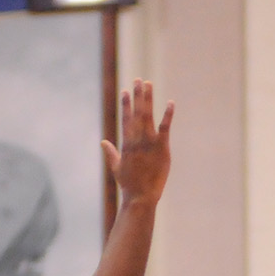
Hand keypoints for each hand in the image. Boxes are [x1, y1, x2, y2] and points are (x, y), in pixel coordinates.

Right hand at [101, 79, 172, 205]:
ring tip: (148, 84)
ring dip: (148, 99)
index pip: (126, 118)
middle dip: (137, 95)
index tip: (125, 91)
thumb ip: (111, 153)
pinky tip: (171, 103)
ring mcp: (149, 142)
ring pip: (148, 115)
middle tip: (138, 80)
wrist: (141, 195)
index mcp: (126, 142)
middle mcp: (136, 139)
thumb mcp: (116, 167)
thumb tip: (103, 142)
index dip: (126, 104)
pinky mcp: (162, 147)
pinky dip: (168, 114)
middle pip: (137, 112)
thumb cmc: (129, 184)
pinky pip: (166, 127)